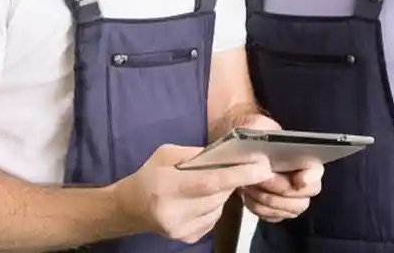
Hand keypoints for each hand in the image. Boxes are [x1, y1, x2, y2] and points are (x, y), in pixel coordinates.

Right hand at [110, 144, 272, 243]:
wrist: (131, 208)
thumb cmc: (149, 175)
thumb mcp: (166, 154)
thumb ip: (196, 154)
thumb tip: (228, 154)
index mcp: (165, 186)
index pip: (209, 182)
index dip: (237, 175)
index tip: (262, 167)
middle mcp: (174, 212)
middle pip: (218, 195)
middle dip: (234, 180)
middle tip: (246, 168)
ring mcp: (182, 229)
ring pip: (218, 207)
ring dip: (222, 193)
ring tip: (206, 184)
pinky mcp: (188, 238)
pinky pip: (214, 218)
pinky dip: (214, 206)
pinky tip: (199, 199)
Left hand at [233, 114, 323, 223]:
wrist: (235, 146)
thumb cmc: (250, 134)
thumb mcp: (254, 125)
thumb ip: (263, 131)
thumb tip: (266, 148)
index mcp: (304, 158)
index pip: (315, 171)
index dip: (310, 178)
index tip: (299, 180)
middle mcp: (303, 182)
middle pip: (302, 198)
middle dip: (280, 190)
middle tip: (259, 179)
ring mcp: (290, 199)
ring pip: (288, 210)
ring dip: (267, 200)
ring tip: (249, 186)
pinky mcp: (275, 209)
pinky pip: (273, 216)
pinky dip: (259, 208)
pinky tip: (247, 196)